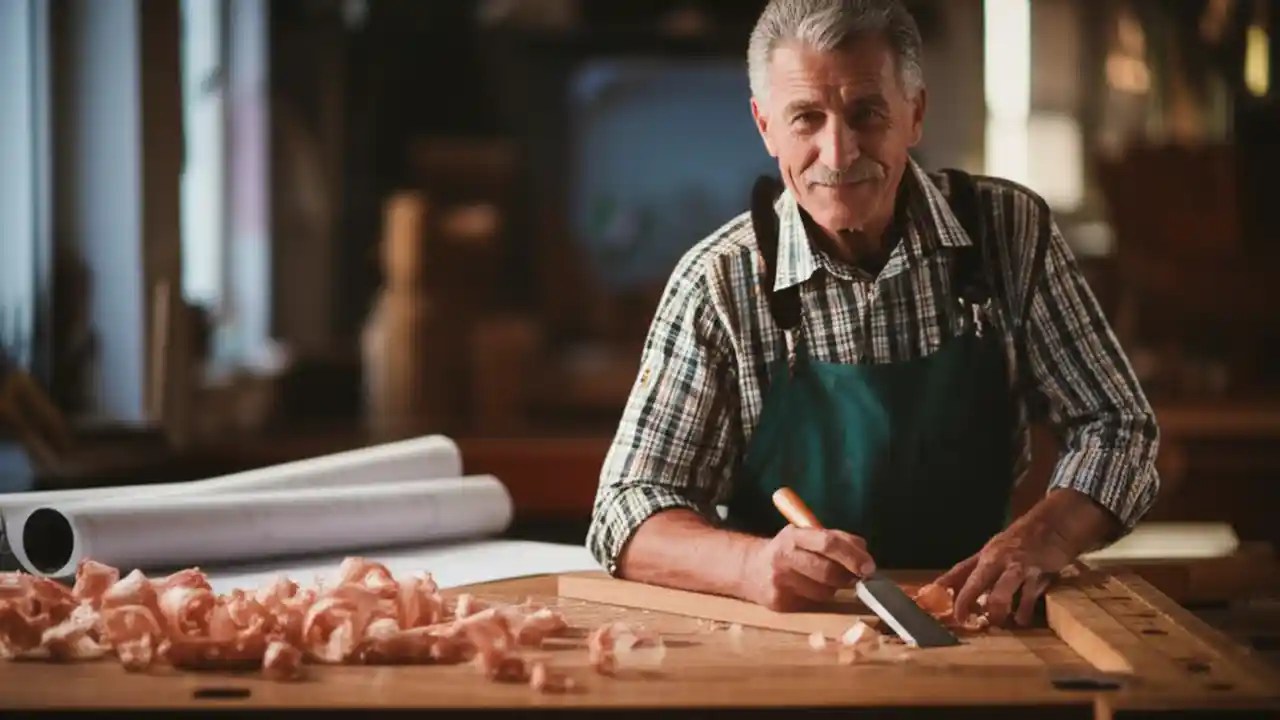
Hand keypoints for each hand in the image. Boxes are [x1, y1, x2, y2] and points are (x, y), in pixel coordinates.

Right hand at [740, 526, 875, 610]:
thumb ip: (835, 540)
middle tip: (856, 577)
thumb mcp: (806, 536)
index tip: (869, 566)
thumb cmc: (788, 551)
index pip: (828, 542)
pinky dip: (819, 597)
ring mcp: (779, 582)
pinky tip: (811, 589)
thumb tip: (864, 552)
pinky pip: (812, 604)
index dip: (852, 555)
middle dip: (847, 576)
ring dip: (834, 588)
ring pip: (823, 592)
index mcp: (793, 536)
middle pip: (827, 571)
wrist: (749, 569)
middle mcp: (783, 557)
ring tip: (828, 581)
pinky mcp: (779, 602)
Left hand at [935, 489, 1118, 626]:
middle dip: (965, 601)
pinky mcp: (1039, 575)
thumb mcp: (995, 551)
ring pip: (1001, 593)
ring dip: (996, 612)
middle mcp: (997, 560)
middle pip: (976, 582)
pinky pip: (1028, 599)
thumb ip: (977, 570)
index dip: (943, 586)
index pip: (959, 571)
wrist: (1053, 526)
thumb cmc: (1020, 541)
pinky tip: (1021, 620)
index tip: (927, 599)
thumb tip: (950, 587)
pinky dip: (1023, 612)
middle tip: (960, 619)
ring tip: (994, 622)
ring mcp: (1017, 567)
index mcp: (985, 556)